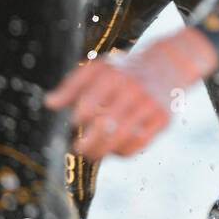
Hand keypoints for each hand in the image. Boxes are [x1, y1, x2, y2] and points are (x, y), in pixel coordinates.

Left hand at [44, 27, 218, 157]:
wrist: (169, 64)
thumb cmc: (125, 70)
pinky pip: (140, 143)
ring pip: (122, 138)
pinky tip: (114, 149)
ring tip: (92, 154)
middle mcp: (133, 90)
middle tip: (78, 148)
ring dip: (102, 152)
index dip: (77, 119)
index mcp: (114, 76)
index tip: (74, 123)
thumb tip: (49, 103)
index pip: (87, 106)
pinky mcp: (163, 118)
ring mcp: (150, 105)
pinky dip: (124, 152)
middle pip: (104, 126)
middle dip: (86, 143)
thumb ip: (72, 85)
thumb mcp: (98, 69)